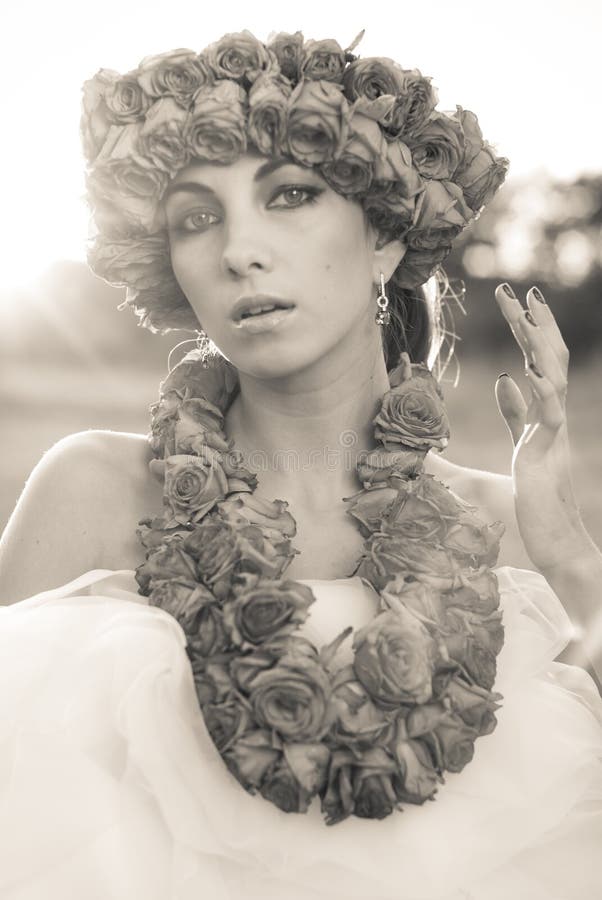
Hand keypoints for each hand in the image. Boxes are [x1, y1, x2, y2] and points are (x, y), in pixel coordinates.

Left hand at [493, 282, 591, 574]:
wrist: (557, 544)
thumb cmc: (531, 506)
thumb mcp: (508, 456)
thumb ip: (502, 424)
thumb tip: (490, 393)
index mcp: (541, 418)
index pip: (535, 366)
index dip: (526, 335)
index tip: (514, 304)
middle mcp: (551, 419)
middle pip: (544, 360)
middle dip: (528, 325)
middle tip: (511, 291)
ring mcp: (554, 433)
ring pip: (550, 376)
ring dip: (535, 341)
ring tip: (522, 310)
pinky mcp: (549, 453)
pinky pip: (550, 414)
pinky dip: (540, 389)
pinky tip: (526, 367)